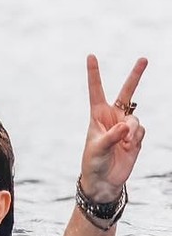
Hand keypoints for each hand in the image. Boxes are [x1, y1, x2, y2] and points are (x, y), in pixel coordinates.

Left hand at [80, 54, 146, 201]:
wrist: (105, 180)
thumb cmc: (94, 161)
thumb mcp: (98, 148)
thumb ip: (112, 136)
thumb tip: (126, 127)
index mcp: (97, 113)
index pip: (96, 89)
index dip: (94, 72)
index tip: (91, 55)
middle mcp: (113, 116)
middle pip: (127, 92)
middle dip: (136, 75)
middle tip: (144, 58)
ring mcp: (126, 126)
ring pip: (136, 119)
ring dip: (132, 131)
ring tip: (125, 142)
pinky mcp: (136, 138)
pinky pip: (141, 131)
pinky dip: (137, 138)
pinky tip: (129, 147)